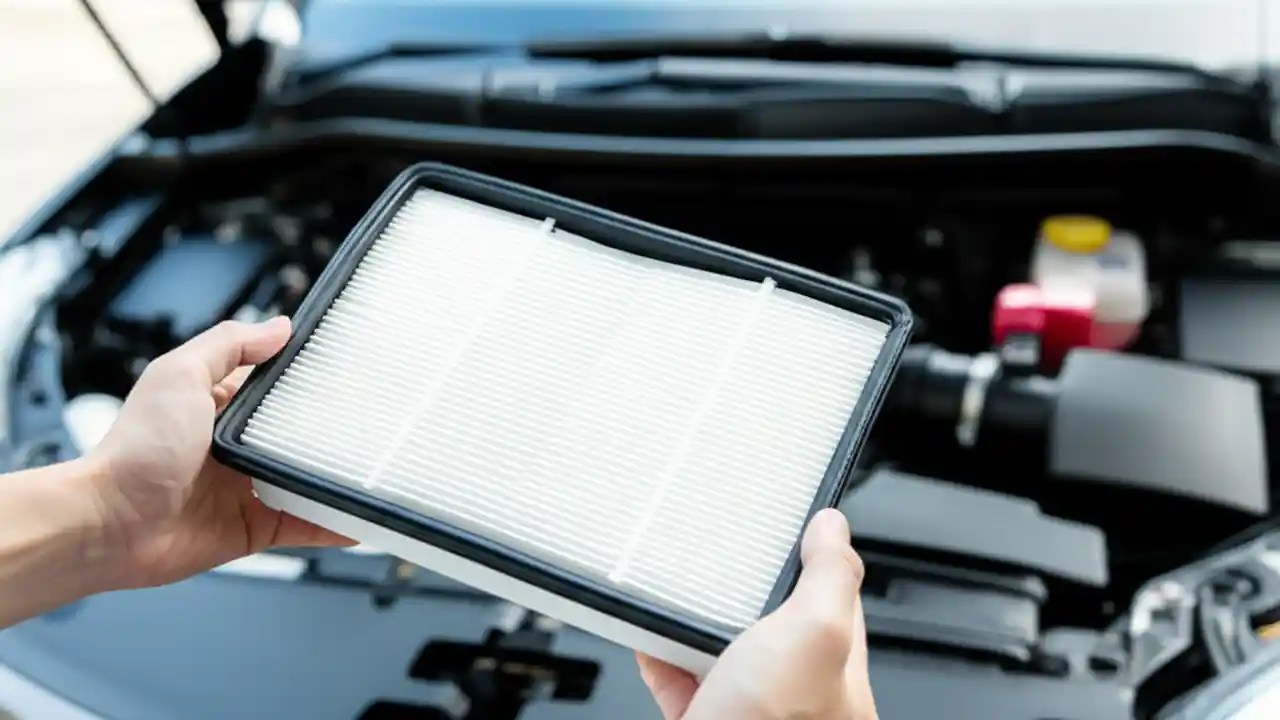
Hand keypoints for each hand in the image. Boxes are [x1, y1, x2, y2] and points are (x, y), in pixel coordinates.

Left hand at [87, 317, 351, 588]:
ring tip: (378, 470)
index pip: (277, 389)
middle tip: (374, 423)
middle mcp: (237, 448)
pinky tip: (362, 517)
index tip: (347, 374)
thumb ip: (229, 345)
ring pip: (310, 480)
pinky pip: (306, 525)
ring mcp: (248, 489)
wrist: (109, 524)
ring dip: (340, 478)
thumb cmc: (133, 450)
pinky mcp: (255, 528)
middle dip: (335, 432)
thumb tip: (278, 326)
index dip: (310, 382)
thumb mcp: (179, 374)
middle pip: (301, 436)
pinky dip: (336, 524)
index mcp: (220, 406)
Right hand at [637, 509, 876, 719]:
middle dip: (739, 593)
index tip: (791, 530)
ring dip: (691, 623)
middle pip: (768, 623)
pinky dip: (659, 657)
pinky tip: (649, 638)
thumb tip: (834, 529)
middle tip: (720, 565)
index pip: (834, 602)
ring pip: (720, 651)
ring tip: (676, 596)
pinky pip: (678, 681)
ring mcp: (747, 713)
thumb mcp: (816, 636)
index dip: (813, 561)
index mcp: (838, 676)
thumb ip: (831, 577)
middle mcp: (795, 696)